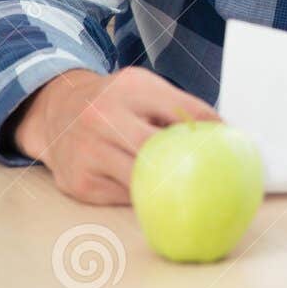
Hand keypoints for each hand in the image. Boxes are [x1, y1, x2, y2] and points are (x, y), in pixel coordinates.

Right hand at [11, 67, 219, 204]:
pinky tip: (161, 200)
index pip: (182, 111)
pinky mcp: (79, 184)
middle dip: (188, 165)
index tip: (231, 143)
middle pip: (157, 150)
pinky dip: (144, 199)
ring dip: (168, 188)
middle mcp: (103, 119)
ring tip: (193, 193)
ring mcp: (88, 153)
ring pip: (140, 181)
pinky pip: (123, 198)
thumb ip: (178, 107)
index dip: (211, 129)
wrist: (55, 110)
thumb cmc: (113, 100)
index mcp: (129, 90)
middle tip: (216, 178)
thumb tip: (223, 133)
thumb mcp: (143, 87)